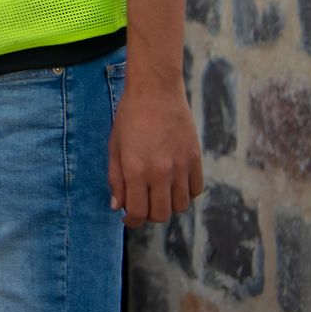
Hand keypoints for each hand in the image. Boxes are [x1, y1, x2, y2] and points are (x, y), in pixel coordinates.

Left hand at [109, 84, 203, 224]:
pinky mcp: (196, 159)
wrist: (156, 91)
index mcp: (136, 170)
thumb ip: (116, 179)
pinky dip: (185, 193)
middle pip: (160, 215)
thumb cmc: (130, 118)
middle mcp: (160, 172)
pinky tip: (174, 183)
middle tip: (142, 204)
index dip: (131, 220)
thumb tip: (117, 207)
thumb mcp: (114, 147)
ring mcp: (181, 167)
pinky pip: (195, 191)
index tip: (128, 217)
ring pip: (180, 206)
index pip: (137, 213)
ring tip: (158, 193)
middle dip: (149, 215)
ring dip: (168, 205)